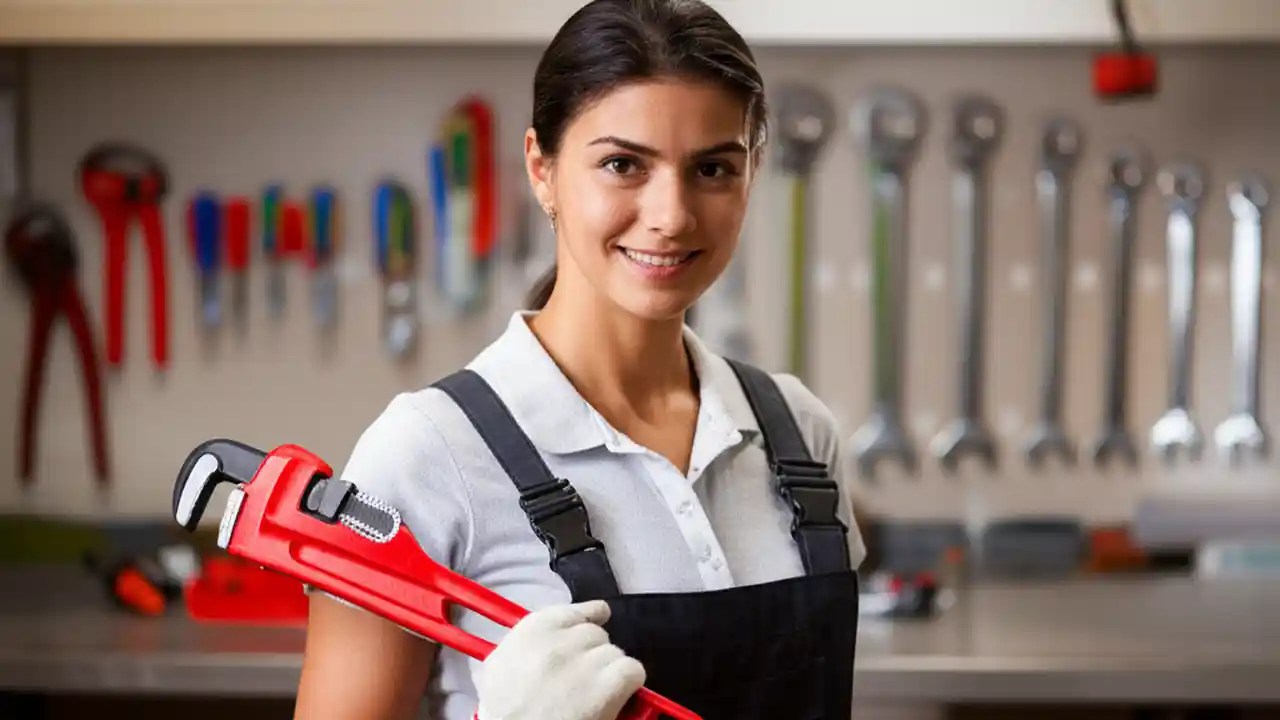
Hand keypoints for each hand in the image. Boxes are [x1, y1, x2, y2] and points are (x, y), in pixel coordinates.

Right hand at [475, 600, 645, 719]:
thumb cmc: (504, 712)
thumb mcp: (498, 668)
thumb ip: (526, 643)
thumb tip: (556, 635)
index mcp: (531, 632)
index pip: (574, 611)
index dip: (586, 619)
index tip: (594, 622)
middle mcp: (559, 641)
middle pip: (595, 633)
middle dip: (592, 654)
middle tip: (582, 679)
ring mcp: (584, 662)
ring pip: (614, 652)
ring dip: (608, 671)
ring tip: (593, 693)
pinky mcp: (606, 686)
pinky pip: (632, 669)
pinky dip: (629, 683)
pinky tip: (615, 697)